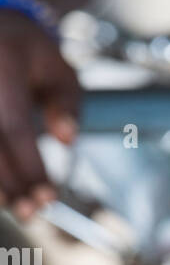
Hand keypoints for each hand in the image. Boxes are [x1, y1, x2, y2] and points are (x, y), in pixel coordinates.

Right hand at [0, 10, 79, 219]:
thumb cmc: (27, 52)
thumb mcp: (59, 68)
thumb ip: (68, 104)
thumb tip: (67, 140)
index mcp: (3, 63)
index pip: (14, 128)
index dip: (31, 167)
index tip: (49, 197)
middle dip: (10, 184)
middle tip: (31, 212)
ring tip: (12, 206)